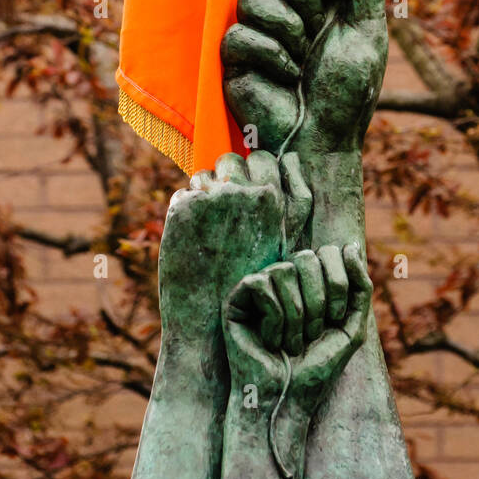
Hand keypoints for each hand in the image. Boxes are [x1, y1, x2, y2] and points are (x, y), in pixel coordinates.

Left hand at [158, 150, 311, 346]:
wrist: (212, 321)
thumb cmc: (254, 279)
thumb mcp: (286, 239)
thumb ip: (296, 197)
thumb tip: (292, 156)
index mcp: (271, 198)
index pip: (260, 158)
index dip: (253, 173)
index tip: (247, 193)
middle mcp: (241, 193)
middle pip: (230, 159)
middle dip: (226, 178)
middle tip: (225, 210)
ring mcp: (209, 199)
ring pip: (203, 175)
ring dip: (204, 194)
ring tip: (209, 229)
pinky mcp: (182, 209)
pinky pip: (183, 196)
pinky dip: (184, 213)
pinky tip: (193, 239)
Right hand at [221, 0, 388, 156]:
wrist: (324, 139)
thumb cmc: (349, 91)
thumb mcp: (367, 32)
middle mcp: (286, 6)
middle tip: (318, 28)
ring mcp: (258, 30)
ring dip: (286, 28)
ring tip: (302, 56)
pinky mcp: (234, 56)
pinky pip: (237, 33)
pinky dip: (268, 54)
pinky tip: (285, 75)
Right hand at [222, 243, 371, 420]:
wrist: (287, 398)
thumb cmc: (317, 368)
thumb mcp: (351, 327)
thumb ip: (359, 287)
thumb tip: (350, 245)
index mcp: (310, 282)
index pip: (328, 252)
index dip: (338, 283)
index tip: (336, 319)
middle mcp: (284, 279)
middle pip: (306, 257)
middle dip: (318, 300)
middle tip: (313, 335)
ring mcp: (260, 287)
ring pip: (283, 270)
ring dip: (295, 315)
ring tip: (291, 343)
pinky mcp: (237, 299)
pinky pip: (260, 283)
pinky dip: (273, 317)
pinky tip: (269, 340)